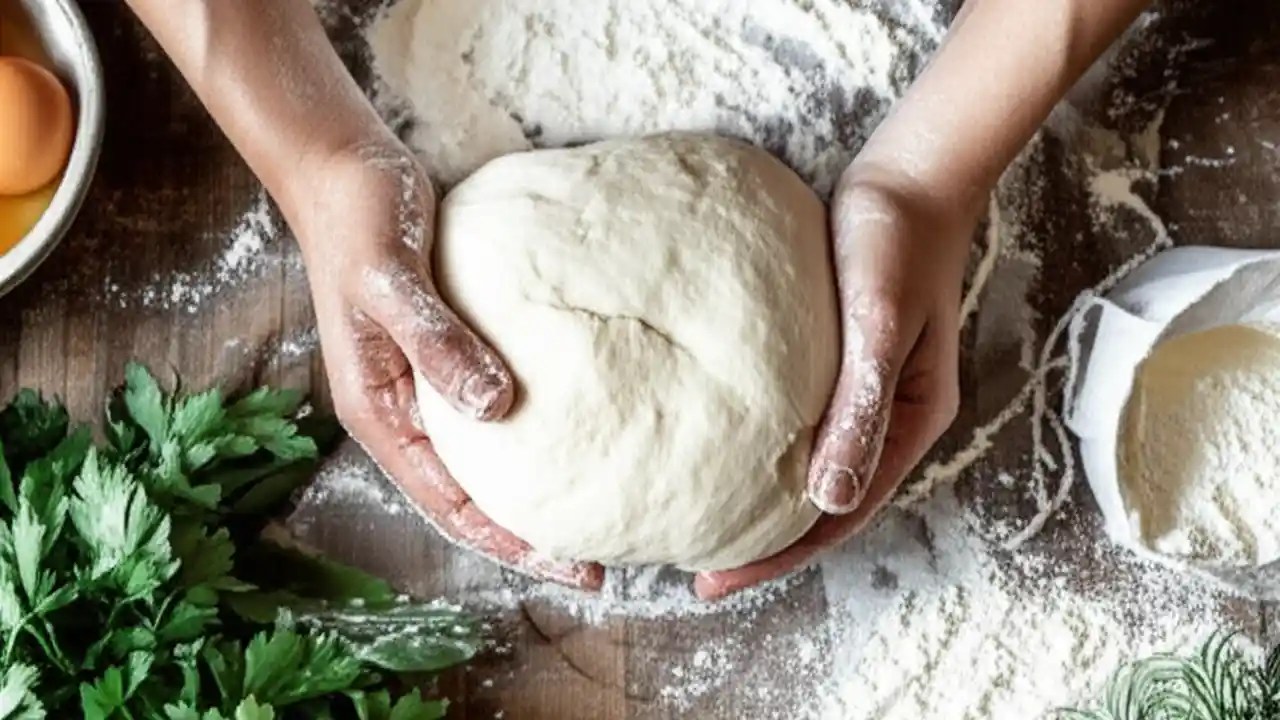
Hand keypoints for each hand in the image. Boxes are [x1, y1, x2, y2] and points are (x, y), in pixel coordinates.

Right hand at [288, 138, 603, 590]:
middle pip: (472, 495)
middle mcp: (404, 409)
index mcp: (379, 411)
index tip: (574, 567)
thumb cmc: (359, 220)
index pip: (451, 504)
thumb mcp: (390, 282)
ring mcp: (427, 381)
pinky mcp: (451, 348)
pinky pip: (495, 405)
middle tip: (603, 558)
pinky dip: (533, 428)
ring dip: (535, 486)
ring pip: (487, 457)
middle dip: (530, 533)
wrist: (347, 166)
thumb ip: (437, 342)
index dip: (511, 542)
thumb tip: (496, 408)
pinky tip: (579, 427)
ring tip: (597, 508)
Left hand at [694, 166, 972, 600]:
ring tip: (701, 525)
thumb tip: (827, 501)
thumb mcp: (879, 324)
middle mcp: (887, 419)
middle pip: (823, 503)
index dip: (779, 556)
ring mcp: (860, 393)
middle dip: (765, 544)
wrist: (906, 177)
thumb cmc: (895, 244)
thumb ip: (860, 408)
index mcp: (909, 422)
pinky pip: (795, 423)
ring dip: (761, 502)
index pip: (840, 514)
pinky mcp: (833, 363)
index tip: (716, 581)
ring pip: (808, 467)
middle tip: (696, 571)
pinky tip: (716, 450)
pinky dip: (760, 449)